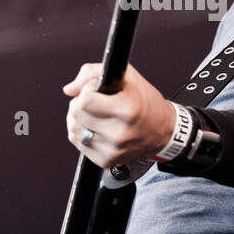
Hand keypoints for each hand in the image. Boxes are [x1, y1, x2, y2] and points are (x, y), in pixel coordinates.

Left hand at [63, 63, 177, 168]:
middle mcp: (120, 133)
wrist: (164, 131)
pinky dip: (81, 133)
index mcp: (127, 110)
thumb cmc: (147, 103)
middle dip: (80, 103)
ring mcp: (113, 149)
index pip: (85, 101)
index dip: (86, 91)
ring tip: (93, 114)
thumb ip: (92, 73)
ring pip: (74, 130)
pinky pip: (78, 143)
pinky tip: (95, 127)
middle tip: (93, 101)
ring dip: (77, 118)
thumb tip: (69, 89)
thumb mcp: (127, 76)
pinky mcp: (106, 160)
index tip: (96, 90)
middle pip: (76, 115)